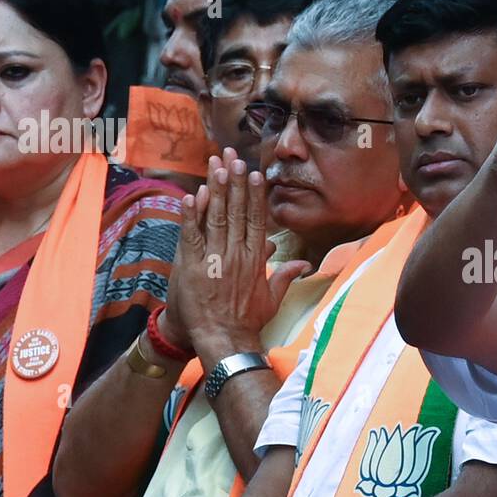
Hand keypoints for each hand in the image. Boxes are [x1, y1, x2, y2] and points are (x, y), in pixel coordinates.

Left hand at [163, 152, 310, 355]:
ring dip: (216, 190)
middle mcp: (238, 254)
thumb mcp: (272, 299)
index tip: (253, 173)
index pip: (257, 220)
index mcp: (256, 259)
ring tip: (215, 166)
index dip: (254, 195)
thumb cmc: (247, 321)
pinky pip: (192, 236)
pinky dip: (191, 215)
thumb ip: (285, 276)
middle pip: (237, 211)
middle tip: (233, 157)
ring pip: (216, 218)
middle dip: (234, 182)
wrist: (224, 339)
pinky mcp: (194, 267)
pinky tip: (192, 195)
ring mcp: (216, 259)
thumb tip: (305, 264)